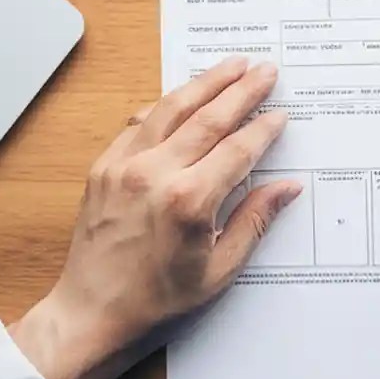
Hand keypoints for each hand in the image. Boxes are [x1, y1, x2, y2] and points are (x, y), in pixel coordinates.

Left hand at [9, 58, 301, 378]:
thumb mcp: (219, 270)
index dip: (263, 128)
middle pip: (208, 117)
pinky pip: (138, 123)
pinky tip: (183, 95)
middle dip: (241, 90)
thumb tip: (287, 187)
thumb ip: (254, 220)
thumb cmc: (158, 301)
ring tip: (231, 65)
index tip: (281, 113)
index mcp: (189, 201)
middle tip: (265, 69)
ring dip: (204, 83)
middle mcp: (155, 174)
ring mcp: (124, 166)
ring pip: (171, 108)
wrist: (92, 313)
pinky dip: (164, 105)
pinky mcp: (103, 168)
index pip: (238, 149)